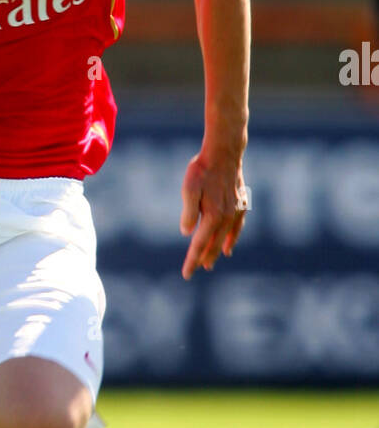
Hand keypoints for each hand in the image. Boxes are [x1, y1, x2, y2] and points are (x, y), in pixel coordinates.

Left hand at [180, 150, 247, 279]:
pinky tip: (229, 244)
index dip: (192, 260)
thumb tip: (186, 232)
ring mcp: (236, 211)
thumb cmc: (202, 170)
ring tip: (210, 262)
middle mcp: (226, 217)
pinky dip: (233, 238)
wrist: (224, 153)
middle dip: (204, 258)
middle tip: (197, 269)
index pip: (199, 244)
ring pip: (226, 238)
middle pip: (213, 244)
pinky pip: (237, 227)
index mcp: (212, 216)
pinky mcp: (241, 204)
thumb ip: (189, 212)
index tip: (186, 274)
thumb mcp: (189, 189)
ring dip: (217, 250)